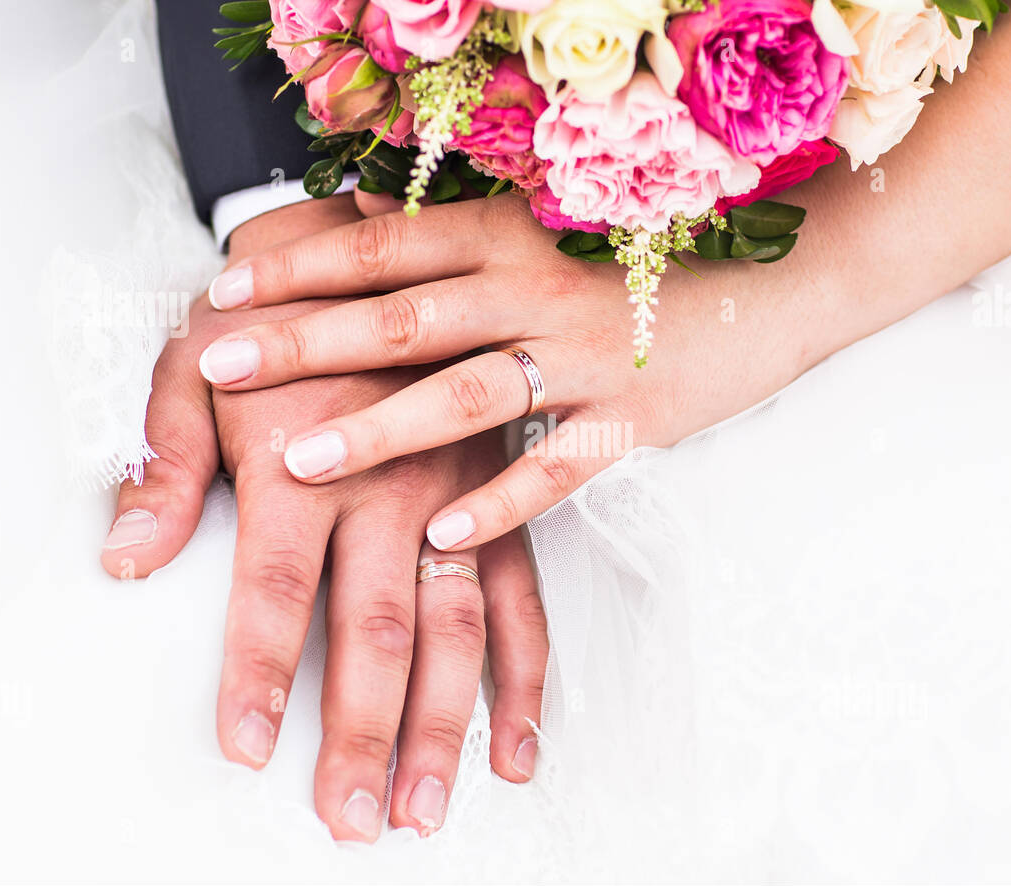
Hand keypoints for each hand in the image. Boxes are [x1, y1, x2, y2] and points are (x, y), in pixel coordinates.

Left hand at [101, 198, 547, 840]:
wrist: (389, 230)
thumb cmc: (283, 298)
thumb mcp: (196, 362)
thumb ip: (165, 460)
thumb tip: (126, 557)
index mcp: (305, 456)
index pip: (270, 593)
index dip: (256, 678)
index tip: (248, 752)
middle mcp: (394, 479)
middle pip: (376, 627)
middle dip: (364, 730)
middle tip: (356, 816)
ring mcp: (461, 480)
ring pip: (460, 619)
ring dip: (449, 719)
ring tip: (434, 798)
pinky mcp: (507, 477)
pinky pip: (526, 579)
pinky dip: (524, 659)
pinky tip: (517, 730)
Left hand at [189, 0, 1010, 555]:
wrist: (789, 273)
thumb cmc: (663, 245)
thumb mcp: (563, 222)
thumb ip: (472, 237)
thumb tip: (373, 230)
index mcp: (514, 230)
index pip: (382, 244)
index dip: (296, 265)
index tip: (221, 291)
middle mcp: (538, 287)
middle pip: (400, 316)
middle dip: (303, 343)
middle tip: (221, 368)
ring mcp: (586, 358)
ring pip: (464, 394)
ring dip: (378, 429)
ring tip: (301, 460)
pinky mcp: (632, 421)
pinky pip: (552, 470)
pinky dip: (494, 504)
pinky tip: (437, 539)